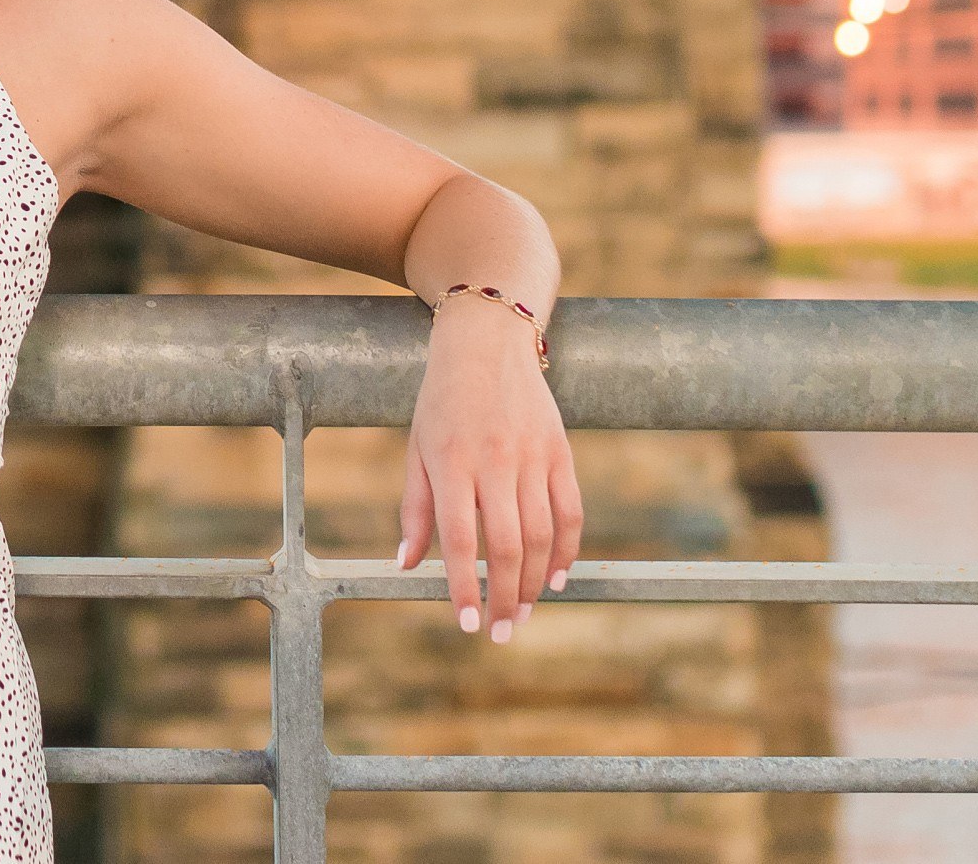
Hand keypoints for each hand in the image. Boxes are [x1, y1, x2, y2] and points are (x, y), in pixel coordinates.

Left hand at [394, 297, 580, 643]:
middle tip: (499, 633)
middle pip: (507, 546)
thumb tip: (406, 566)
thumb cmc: (442, 403)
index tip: (465, 624)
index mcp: (451, 462)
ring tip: (522, 613)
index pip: (458, 538)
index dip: (463, 586)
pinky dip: (567, 552)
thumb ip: (415, 509)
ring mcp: (533, 457)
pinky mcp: (561, 453)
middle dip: (504, 598)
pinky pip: (571, 513)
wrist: (487, 345)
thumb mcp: (417, 449)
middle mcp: (495, 462)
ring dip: (534, 584)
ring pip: (542, 536)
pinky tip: (555, 579)